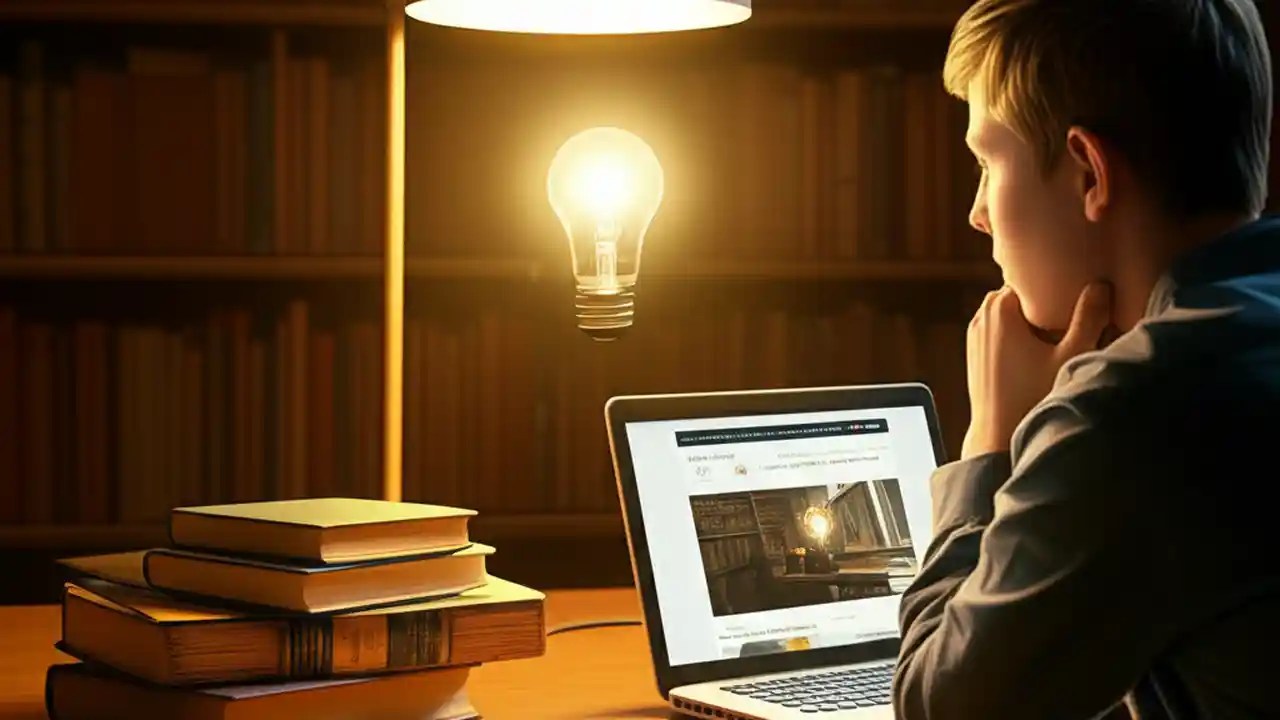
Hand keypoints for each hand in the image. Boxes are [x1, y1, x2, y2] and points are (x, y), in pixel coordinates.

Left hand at [961, 282, 1113, 458]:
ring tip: (1055, 330)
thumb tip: (1101, 285)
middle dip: (1040, 299)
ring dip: (1028, 316)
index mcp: (1002, 307)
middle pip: (1019, 292)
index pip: (1030, 275)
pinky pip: (997, 328)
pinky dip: (1014, 331)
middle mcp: (982, 315)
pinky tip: (1036, 347)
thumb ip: (1089, 318)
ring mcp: (975, 334)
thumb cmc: (1033, 396)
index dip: (1052, 282)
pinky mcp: (974, 351)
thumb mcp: (1071, 356)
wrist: (996, 434)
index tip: (1073, 289)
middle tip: (1067, 310)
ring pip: (1007, 311)